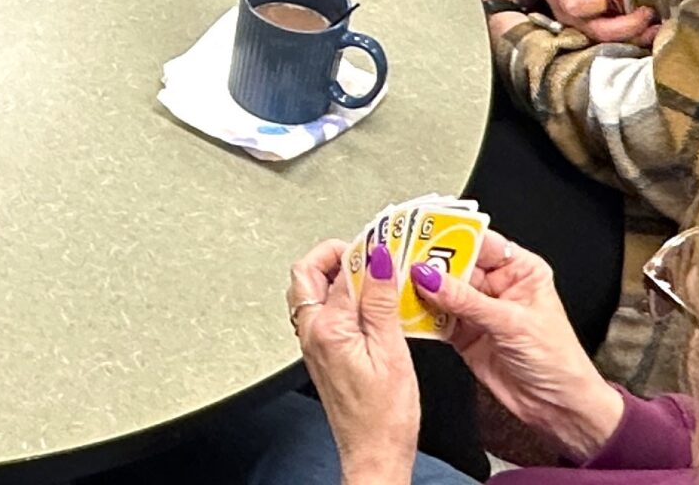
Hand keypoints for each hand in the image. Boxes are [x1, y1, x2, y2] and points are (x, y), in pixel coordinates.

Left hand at [289, 239, 421, 484]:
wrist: (373, 453)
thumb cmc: (383, 417)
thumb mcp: (391, 352)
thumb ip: (381, 302)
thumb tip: (378, 260)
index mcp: (327, 329)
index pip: (340, 270)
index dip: (364, 251)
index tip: (386, 244)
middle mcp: (312, 334)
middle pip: (307, 273)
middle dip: (336, 254)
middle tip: (369, 253)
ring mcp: (314, 344)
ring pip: (312, 291)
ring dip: (338, 275)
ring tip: (373, 275)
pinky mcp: (323, 353)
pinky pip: (324, 311)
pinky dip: (343, 298)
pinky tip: (370, 305)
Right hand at [407, 232, 624, 460]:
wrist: (557, 406)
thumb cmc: (557, 361)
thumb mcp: (512, 322)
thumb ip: (466, 299)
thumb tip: (430, 276)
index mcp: (519, 270)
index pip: (480, 242)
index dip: (452, 235)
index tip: (423, 228)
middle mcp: (497, 286)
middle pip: (455, 264)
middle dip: (429, 262)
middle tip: (401, 255)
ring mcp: (478, 310)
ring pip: (441, 290)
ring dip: (420, 288)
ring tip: (396, 280)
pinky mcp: (464, 334)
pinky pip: (436, 318)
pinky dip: (420, 314)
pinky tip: (405, 308)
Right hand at [525, 0, 657, 45]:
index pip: (576, 6)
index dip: (595, 3)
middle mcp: (570, 17)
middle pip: (599, 31)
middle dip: (628, 27)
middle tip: (648, 13)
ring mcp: (581, 28)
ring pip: (609, 41)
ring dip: (636, 36)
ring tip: (657, 27)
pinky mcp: (593, 31)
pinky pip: (614, 40)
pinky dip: (635, 36)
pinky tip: (652, 30)